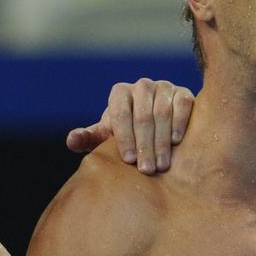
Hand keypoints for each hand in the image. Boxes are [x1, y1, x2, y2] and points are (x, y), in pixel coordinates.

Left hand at [65, 78, 193, 173]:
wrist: (155, 126)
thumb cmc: (125, 133)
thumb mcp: (105, 136)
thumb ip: (89, 138)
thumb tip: (71, 141)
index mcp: (120, 93)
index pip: (120, 113)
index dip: (124, 138)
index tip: (128, 160)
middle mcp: (142, 86)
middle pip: (143, 115)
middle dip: (144, 145)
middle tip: (146, 169)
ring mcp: (164, 87)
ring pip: (162, 112)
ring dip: (161, 141)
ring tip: (161, 165)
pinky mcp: (183, 93)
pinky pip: (182, 105)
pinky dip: (179, 123)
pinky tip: (176, 143)